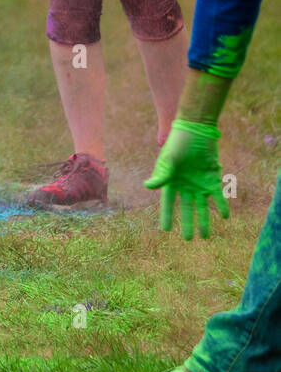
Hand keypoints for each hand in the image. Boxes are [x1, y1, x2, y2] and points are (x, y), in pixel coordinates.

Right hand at [144, 120, 228, 239]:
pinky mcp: (213, 179)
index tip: (166, 230)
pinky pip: (217, 196)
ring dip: (204, 220)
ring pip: (202, 206)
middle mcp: (185, 185)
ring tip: (206, 236)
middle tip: (189, 239)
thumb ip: (162, 175)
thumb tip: (147, 187)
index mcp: (171, 181)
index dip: (167, 216)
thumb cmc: (178, 144)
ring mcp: (199, 183)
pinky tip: (224, 217)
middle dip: (187, 223)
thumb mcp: (168, 160)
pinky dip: (221, 206)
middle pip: (186, 208)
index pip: (168, 203)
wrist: (196, 131)